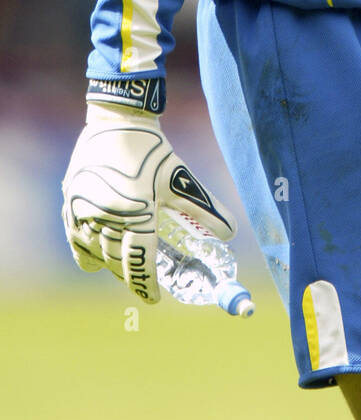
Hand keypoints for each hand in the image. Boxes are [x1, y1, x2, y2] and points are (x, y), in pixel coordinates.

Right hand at [61, 100, 236, 302]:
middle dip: (133, 275)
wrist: (117, 121)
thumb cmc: (153, 151)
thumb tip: (230, 233)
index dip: (148, 284)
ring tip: (127, 265)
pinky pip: (78, 241)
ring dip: (113, 264)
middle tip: (146, 281)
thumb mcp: (182, 179)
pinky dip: (90, 252)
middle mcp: (105, 214)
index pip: (140, 261)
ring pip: (96, 254)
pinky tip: (102, 254)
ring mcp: (83, 211)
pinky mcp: (70, 204)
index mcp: (136, 210)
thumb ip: (205, 209)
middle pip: (118, 261)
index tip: (155, 298)